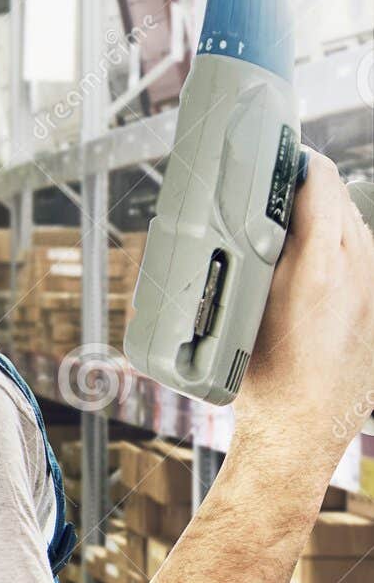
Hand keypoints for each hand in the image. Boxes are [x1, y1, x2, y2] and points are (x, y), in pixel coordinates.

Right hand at [237, 151, 373, 476]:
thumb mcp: (241, 306)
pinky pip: (364, 256)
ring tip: (290, 217)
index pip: (321, 182)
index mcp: (321, 265)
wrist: (301, 432)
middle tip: (274, 181)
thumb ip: (248, 254)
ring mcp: (373, 290)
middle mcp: (358, 272)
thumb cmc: (265, 379)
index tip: (278, 150)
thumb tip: (223, 220)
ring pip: (357, 227)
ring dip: (327, 214)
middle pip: (342, 199)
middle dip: (310, 184)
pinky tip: (314, 256)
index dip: (299, 158)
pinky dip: (341, 244)